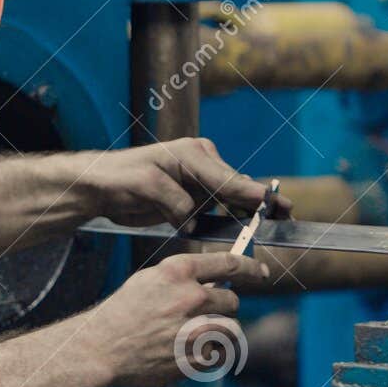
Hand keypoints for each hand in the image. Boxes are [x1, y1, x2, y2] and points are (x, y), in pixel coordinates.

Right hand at [77, 252, 267, 386]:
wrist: (101, 348)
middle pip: (232, 300)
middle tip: (203, 315)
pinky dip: (209, 354)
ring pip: (231, 328)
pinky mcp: (195, 357)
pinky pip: (219, 353)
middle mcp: (190, 296)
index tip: (260, 273)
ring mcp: (194, 328)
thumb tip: (214, 282)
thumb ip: (182, 278)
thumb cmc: (120, 314)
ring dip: (220, 332)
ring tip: (198, 336)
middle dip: (223, 308)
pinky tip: (187, 352)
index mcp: (176, 271)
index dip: (249, 268)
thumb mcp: (148, 280)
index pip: (228, 264)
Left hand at [82, 138, 291, 229]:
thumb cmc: (117, 177)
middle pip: (238, 188)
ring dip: (250, 214)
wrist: (99, 186)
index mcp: (192, 154)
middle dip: (261, 204)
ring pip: (231, 201)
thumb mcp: (144, 186)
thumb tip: (191, 222)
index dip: (252, 194)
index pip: (228, 178)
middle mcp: (200, 165)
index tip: (274, 204)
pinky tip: (247, 232)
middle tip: (289, 217)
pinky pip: (217, 212)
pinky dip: (231, 222)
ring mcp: (197, 183)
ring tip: (278, 225)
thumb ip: (173, 202)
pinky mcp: (191, 199)